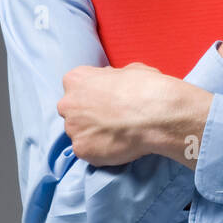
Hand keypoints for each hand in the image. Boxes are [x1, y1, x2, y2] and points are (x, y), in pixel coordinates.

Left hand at [58, 62, 175, 166]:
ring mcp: (73, 129)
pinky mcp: (81, 150)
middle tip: (110, 119)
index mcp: (76, 79)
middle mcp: (68, 104)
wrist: (155, 114)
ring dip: (93, 134)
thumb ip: (111, 78)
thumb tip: (114, 84)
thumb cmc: (145, 88)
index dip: (92, 95)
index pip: (75, 87)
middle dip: (88, 116)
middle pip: (73, 112)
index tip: (105, 101)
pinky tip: (117, 145)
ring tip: (117, 134)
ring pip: (79, 133)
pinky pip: (88, 151)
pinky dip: (100, 151)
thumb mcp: (128, 70)